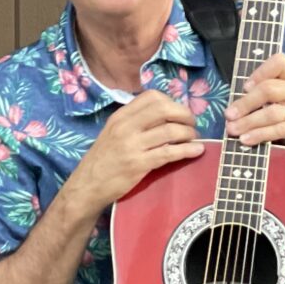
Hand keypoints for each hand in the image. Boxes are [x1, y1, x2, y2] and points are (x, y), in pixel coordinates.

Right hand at [68, 89, 202, 210]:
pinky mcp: (138, 164)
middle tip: (192, 125)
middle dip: (185, 115)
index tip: (180, 113)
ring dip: (188, 133)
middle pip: (164, 109)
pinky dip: (187, 150)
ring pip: (170, 130)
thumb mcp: (113, 132)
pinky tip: (197, 151)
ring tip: (194, 139)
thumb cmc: (104, 160)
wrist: (87, 186)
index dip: (172, 102)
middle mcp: (126, 126)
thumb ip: (134, 122)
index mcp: (121, 116)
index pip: (152, 97)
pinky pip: (169, 153)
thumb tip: (165, 115)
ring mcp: (132, 145)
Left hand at [224, 53, 284, 151]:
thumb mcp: (274, 103)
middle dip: (245, 103)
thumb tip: (232, 108)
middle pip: (269, 89)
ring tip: (232, 130)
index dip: (260, 72)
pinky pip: (279, 130)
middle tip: (228, 115)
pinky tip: (246, 139)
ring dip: (249, 121)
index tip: (244, 88)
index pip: (279, 62)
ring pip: (273, 112)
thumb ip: (259, 98)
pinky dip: (260, 135)